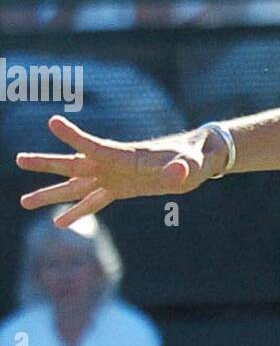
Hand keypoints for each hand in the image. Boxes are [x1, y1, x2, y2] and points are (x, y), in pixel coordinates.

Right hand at [16, 115, 226, 226]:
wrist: (195, 161)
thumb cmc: (194, 159)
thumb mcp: (191, 164)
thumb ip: (182, 168)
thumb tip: (179, 174)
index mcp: (126, 155)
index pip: (95, 145)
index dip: (74, 136)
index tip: (52, 122)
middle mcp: (113, 164)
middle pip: (73, 164)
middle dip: (46, 162)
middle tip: (18, 159)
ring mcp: (113, 177)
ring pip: (75, 185)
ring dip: (51, 193)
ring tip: (24, 201)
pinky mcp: (119, 190)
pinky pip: (93, 202)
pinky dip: (77, 211)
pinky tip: (59, 223)